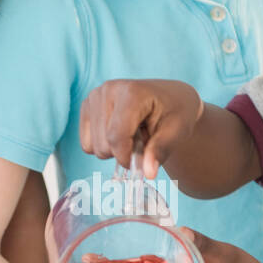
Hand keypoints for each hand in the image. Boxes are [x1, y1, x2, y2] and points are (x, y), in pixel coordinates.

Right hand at [80, 79, 202, 177]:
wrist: (170, 97)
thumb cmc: (175, 112)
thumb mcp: (177, 132)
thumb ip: (160, 151)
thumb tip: (148, 173)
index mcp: (132, 92)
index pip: (117, 136)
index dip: (126, 157)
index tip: (141, 163)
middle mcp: (108, 89)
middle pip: (103, 144)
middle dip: (122, 153)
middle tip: (142, 141)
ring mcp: (94, 96)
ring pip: (92, 146)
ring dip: (113, 149)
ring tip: (132, 135)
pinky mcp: (87, 105)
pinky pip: (86, 143)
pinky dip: (102, 145)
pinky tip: (119, 132)